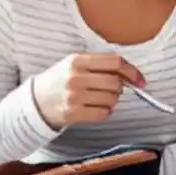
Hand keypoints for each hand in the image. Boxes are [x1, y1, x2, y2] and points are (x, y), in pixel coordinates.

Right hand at [32, 53, 146, 129]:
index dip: (131, 71)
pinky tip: (95, 108)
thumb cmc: (59, 81)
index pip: (114, 62)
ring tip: (100, 98)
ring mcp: (74, 96)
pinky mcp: (73, 113)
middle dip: (121, 88)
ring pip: (112, 99)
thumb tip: (130, 75)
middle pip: (115, 82)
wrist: (36, 101)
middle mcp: (75, 77)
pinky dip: (105, 112)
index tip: (139, 80)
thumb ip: (99, 64)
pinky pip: (104, 114)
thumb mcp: (74, 64)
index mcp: (77, 60)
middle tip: (115, 90)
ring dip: (113, 101)